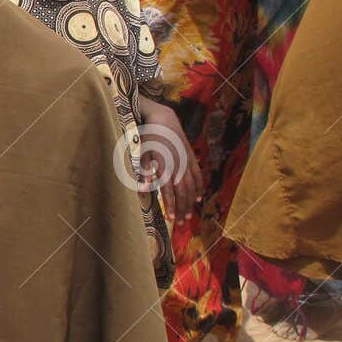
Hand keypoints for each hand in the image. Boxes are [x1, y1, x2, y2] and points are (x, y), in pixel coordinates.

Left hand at [137, 100, 202, 221]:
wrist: (164, 119)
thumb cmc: (149, 138)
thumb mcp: (143, 154)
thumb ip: (144, 173)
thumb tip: (143, 190)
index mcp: (165, 165)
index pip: (169, 191)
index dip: (171, 205)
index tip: (171, 218)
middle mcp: (178, 165)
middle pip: (183, 192)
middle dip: (182, 208)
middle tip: (181, 222)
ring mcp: (187, 161)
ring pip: (192, 186)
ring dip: (190, 202)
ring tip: (188, 215)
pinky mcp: (191, 157)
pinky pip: (198, 176)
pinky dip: (199, 188)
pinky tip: (198, 198)